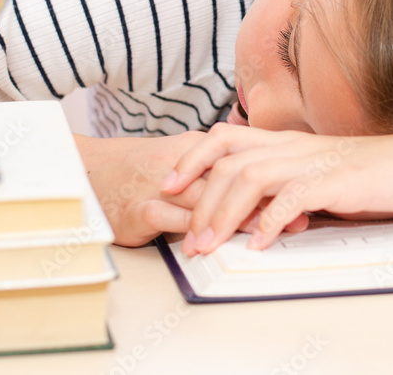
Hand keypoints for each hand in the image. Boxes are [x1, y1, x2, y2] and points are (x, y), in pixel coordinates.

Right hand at [75, 132, 308, 246]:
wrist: (89, 172)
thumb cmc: (142, 168)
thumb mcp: (183, 158)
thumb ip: (218, 169)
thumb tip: (260, 187)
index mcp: (196, 146)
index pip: (243, 162)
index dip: (275, 181)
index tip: (303, 196)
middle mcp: (181, 163)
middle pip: (231, 181)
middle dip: (266, 202)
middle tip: (297, 218)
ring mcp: (160, 186)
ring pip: (207, 202)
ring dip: (238, 221)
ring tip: (266, 234)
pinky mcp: (143, 210)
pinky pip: (176, 223)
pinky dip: (200, 234)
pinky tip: (218, 246)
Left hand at [159, 121, 392, 254]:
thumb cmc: (389, 174)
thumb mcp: (331, 179)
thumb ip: (295, 189)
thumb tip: (260, 215)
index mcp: (293, 144)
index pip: (226, 138)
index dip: (191, 158)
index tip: (168, 187)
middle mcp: (298, 146)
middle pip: (228, 160)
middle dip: (197, 200)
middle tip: (185, 239)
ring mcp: (320, 161)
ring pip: (251, 177)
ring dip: (224, 215)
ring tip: (210, 247)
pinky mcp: (342, 180)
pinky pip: (294, 198)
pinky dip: (271, 222)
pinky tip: (261, 246)